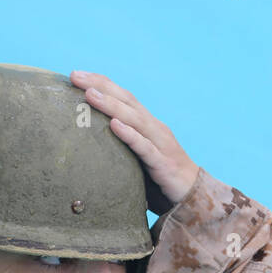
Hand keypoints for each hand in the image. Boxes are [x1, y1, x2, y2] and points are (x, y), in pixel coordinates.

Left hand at [69, 71, 199, 213]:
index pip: (124, 97)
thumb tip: (87, 146)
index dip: (102, 83)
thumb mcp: (140, 157)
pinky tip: (114, 125)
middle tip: (75, 76)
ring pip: (135, 119)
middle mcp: (155, 129)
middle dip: (100, 86)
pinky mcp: (164, 164)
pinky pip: (145, 148)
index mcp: (148, 125)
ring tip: (90, 94)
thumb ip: (121, 147)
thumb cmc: (162, 179)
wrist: (196, 197)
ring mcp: (161, 145)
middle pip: (127, 101)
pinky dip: (130, 135)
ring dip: (111, 105)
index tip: (76, 75)